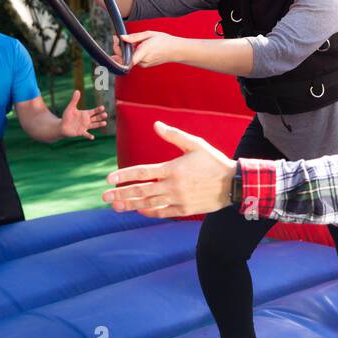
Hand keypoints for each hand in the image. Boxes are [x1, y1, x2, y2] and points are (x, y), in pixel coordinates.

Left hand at [60, 89, 107, 139]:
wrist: (63, 126)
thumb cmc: (67, 116)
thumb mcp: (70, 107)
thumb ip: (74, 100)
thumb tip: (77, 90)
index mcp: (86, 114)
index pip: (94, 111)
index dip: (98, 109)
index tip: (102, 107)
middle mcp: (87, 120)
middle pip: (96, 118)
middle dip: (101, 116)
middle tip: (105, 114)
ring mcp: (85, 126)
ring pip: (94, 125)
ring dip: (99, 124)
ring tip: (104, 123)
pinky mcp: (81, 132)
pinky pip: (86, 134)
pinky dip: (89, 136)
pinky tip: (92, 137)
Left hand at [102, 121, 235, 217]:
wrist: (233, 183)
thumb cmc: (213, 161)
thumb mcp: (195, 144)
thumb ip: (174, 135)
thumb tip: (155, 125)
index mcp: (172, 169)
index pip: (142, 173)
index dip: (123, 176)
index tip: (109, 179)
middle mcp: (172, 186)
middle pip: (140, 191)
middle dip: (120, 194)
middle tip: (104, 197)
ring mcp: (178, 200)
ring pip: (148, 204)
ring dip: (130, 205)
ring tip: (116, 207)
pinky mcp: (184, 210)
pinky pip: (162, 213)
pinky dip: (149, 212)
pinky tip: (139, 210)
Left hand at [117, 29, 183, 68]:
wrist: (175, 50)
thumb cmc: (164, 41)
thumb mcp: (149, 34)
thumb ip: (134, 37)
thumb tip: (122, 38)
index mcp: (145, 51)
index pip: (128, 59)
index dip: (118, 52)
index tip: (116, 41)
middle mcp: (144, 60)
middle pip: (125, 58)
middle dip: (119, 49)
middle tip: (117, 39)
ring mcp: (145, 64)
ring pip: (129, 59)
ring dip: (126, 51)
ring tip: (128, 42)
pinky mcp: (145, 65)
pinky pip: (135, 60)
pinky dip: (132, 54)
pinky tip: (135, 47)